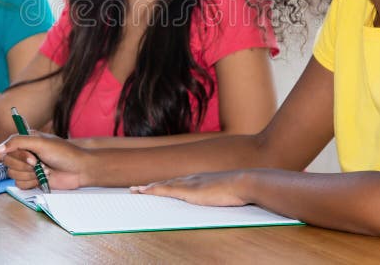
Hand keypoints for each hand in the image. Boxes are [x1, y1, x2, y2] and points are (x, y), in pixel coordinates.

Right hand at [0, 132, 91, 189]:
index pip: (2, 146)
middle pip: (7, 161)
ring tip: (43, 168)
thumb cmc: (64, 152)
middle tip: (36, 160)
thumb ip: (18, 142)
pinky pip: (20, 184)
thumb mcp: (40, 142)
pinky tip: (43, 177)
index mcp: (25, 140)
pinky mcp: (32, 180)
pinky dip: (31, 181)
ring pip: (12, 174)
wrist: (79, 169)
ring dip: (28, 173)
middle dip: (21, 162)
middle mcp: (24, 153)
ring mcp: (28, 167)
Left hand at [132, 171, 249, 206]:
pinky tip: (144, 192)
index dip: (165, 185)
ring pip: (163, 185)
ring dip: (148, 188)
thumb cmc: (240, 190)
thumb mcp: (228, 193)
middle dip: (152, 187)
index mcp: (200, 180)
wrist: (244, 183)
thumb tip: (224, 200)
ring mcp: (189, 183)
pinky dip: (153, 190)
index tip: (155, 188)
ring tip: (135, 191)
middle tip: (137, 189)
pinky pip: (165, 190)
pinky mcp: (188, 190)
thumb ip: (221, 195)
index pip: (178, 183)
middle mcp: (192, 179)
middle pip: (167, 182)